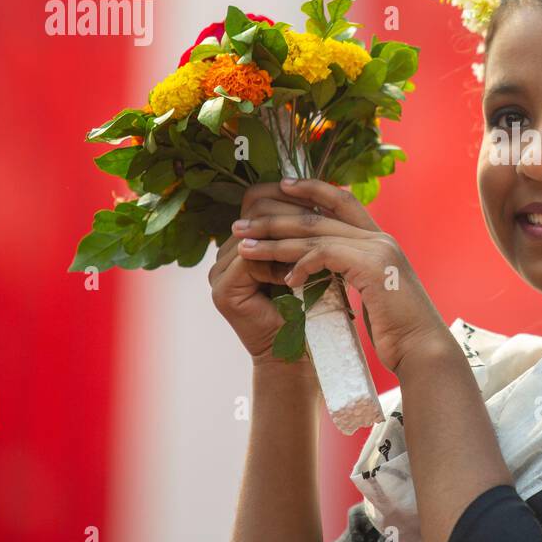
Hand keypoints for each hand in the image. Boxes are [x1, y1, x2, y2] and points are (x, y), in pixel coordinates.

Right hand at [208, 182, 324, 373]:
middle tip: (322, 219)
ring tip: (312, 254)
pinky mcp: (222, 290)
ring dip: (288, 242)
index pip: (259, 196)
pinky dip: (276, 266)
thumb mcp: (309, 258)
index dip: (289, 194)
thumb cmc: (312, 305)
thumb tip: (320, 189)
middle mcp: (226, 252)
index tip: (323, 198)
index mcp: (245, 239)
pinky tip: (294, 278)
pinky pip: (249, 261)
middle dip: (291, 211)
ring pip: (255, 233)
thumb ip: (304, 228)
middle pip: (255, 207)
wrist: (301, 353)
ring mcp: (218, 271)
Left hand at [234, 178, 449, 374]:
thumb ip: (356, 273)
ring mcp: (379, 250)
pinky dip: (301, 265)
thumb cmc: (398, 330)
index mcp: (380, 242)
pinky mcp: (373, 267)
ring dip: (275, 241)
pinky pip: (325, 255)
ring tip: (244, 247)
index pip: (342, 201)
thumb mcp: (375, 294)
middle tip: (241, 224)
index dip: (311, 190)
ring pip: (316, 234)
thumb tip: (331, 270)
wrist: (422, 349)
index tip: (280, 187)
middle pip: (320, 214)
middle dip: (276, 217)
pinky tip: (284, 280)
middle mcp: (381, 239)